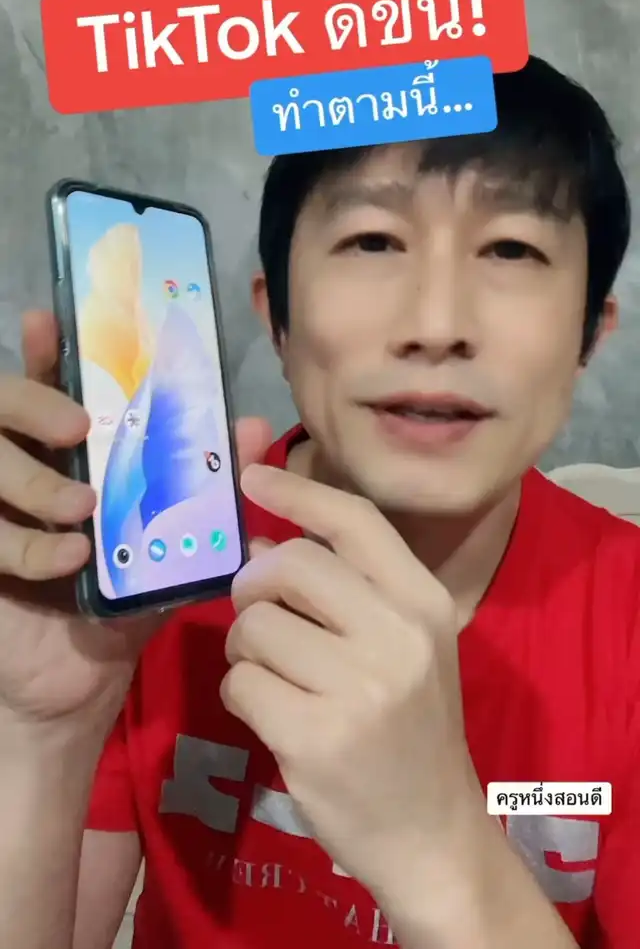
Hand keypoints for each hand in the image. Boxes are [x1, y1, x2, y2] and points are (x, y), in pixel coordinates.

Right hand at [0, 310, 271, 739]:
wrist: (78, 683)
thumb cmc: (123, 601)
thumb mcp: (169, 541)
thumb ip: (204, 486)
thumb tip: (255, 428)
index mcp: (61, 455)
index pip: (42, 385)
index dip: (43, 351)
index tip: (50, 321)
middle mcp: (18, 471)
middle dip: (33, 402)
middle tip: (79, 426)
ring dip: (36, 480)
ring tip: (83, 509)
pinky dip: (31, 543)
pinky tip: (70, 562)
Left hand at [221, 463, 480, 897]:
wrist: (433, 833)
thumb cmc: (413, 729)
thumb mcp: (402, 648)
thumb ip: (343, 591)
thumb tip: (261, 542)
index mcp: (424, 603)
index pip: (354, 521)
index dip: (298, 492)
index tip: (253, 476)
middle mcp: (398, 636)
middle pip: (288, 565)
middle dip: (254, 586)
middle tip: (259, 617)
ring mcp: (359, 688)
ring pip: (254, 626)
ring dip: (245, 649)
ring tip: (274, 676)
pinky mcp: (315, 737)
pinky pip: (240, 682)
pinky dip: (240, 694)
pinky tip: (271, 715)